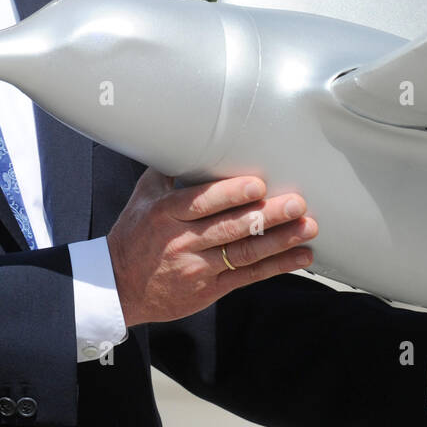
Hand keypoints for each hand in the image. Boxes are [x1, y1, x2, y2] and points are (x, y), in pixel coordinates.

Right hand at [106, 170, 316, 327]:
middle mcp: (181, 242)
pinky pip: (247, 277)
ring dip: (280, 241)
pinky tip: (300, 256)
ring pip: (243, 254)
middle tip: (297, 204)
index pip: (200, 202)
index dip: (230, 194)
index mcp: (164, 214)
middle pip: (229, 228)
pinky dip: (276, 267)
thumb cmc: (135, 234)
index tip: (258, 185)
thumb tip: (193, 137)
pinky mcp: (208, 290)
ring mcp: (196, 268)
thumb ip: (169, 171)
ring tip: (307, 228)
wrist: (118, 287)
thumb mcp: (144, 198)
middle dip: (267, 216)